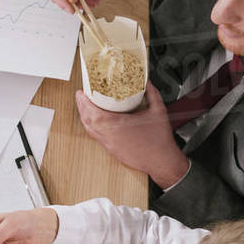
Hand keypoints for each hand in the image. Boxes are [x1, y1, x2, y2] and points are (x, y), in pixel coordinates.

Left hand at [75, 84, 189, 187]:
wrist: (162, 162)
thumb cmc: (159, 141)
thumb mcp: (158, 110)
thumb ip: (151, 93)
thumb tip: (146, 82)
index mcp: (118, 125)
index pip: (93, 113)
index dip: (84, 103)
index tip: (81, 93)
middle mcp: (111, 136)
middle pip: (87, 121)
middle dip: (81, 108)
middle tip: (81, 97)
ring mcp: (110, 145)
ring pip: (91, 131)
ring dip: (86, 118)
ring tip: (85, 107)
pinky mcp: (113, 151)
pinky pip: (98, 138)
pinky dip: (93, 128)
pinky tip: (95, 122)